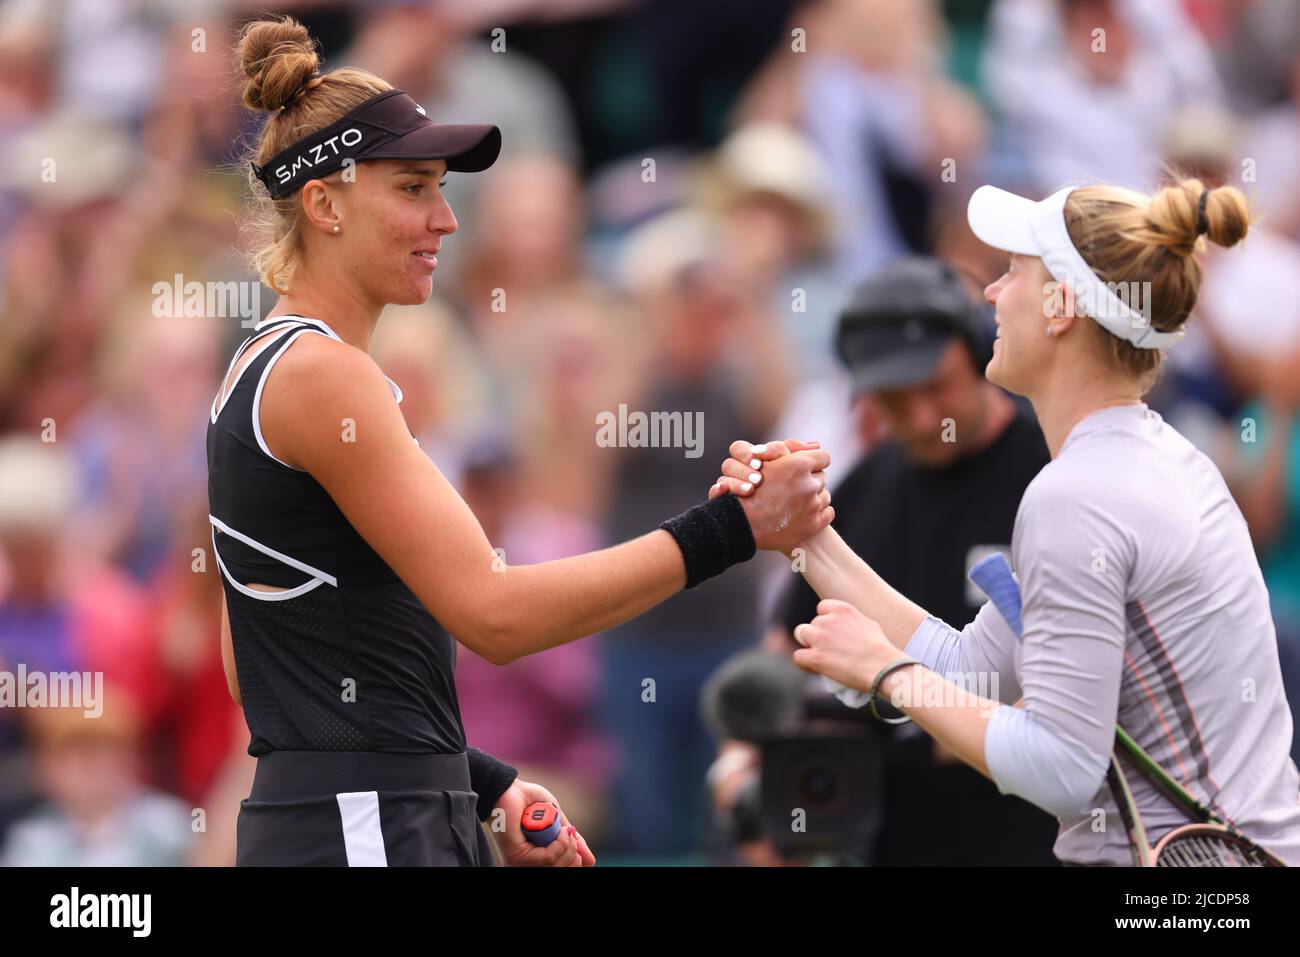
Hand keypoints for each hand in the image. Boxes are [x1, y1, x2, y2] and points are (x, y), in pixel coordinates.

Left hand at [489, 779, 595, 866]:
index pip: (561, 870)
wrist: (512, 789)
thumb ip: (572, 841)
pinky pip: (547, 858)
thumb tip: (590, 861)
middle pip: (561, 870)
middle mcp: (527, 865)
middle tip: (571, 834)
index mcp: (536, 859)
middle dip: (574, 854)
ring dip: (567, 846)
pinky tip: (560, 832)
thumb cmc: (531, 802)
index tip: (578, 844)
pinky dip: (559, 844)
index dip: (575, 862)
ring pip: (555, 866)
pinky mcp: (516, 855)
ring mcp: (520, 862)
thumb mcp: (558, 822)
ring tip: (565, 830)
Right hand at [707, 439, 832, 553]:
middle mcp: (808, 484)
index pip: (823, 457)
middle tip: (793, 487)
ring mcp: (812, 506)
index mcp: (798, 465)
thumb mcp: (765, 460)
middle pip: (822, 477)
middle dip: (810, 480)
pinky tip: (801, 514)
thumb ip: (790, 447)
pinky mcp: (814, 524)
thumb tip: (817, 445)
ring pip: (824, 495)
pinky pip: (827, 512)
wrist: (739, 525)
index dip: (812, 461)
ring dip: (813, 497)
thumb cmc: (747, 489)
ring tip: (794, 502)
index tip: (803, 468)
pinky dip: (817, 513)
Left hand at [790, 599, 896, 693]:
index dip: (825, 620)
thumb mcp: (868, 624)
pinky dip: (805, 663)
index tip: (832, 632)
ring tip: (820, 656)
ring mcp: (820, 638)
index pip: (822, 608)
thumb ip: (851, 622)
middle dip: (817, 634)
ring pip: (801, 635)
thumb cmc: (881, 650)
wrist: (882, 667)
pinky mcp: (815, 657)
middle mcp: (828, 620)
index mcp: (842, 609)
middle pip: (812, 623)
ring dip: (808, 644)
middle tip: (828, 648)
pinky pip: (798, 657)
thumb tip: (847, 628)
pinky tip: (816, 669)